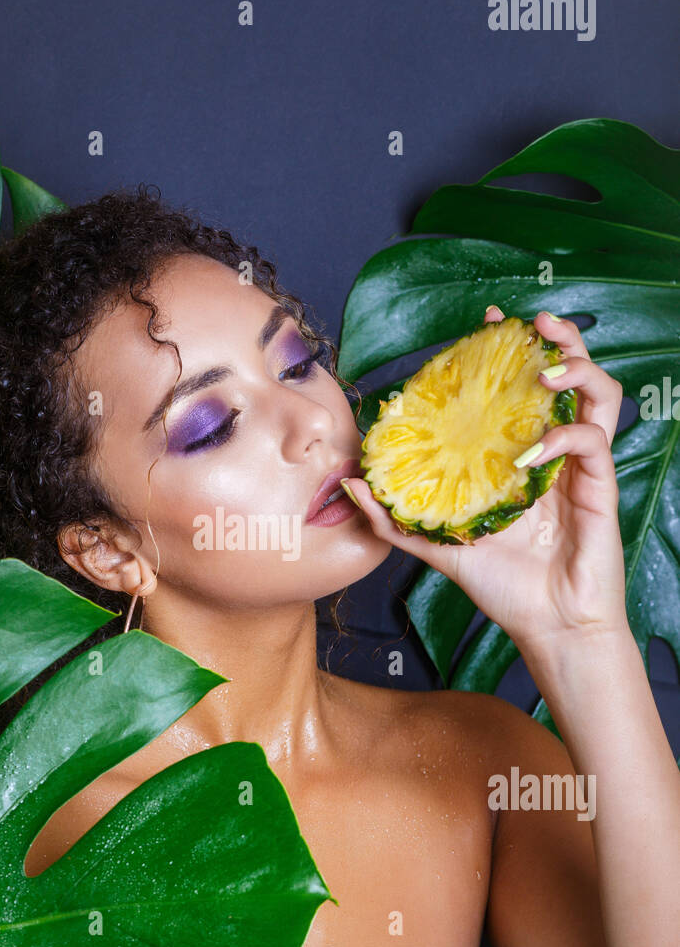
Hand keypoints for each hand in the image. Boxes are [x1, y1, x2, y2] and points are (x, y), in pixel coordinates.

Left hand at [342, 307, 629, 650]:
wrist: (545, 627)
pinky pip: (591, 441)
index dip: (509, 347)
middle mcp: (555, 452)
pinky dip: (564, 436)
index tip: (485, 321)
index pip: (523, 386)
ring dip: (577, 369)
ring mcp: (580, 466)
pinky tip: (535, 449)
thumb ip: (394, 516)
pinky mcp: (599, 486)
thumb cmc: (501, 585)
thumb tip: (346, 483)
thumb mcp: (436, 544)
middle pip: (571, 374)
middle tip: (533, 320)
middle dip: (558, 338)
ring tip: (547, 368)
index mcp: (521, 454)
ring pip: (599, 394)